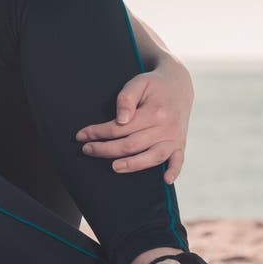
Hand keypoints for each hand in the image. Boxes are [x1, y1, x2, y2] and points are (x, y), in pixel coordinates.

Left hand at [75, 57, 193, 184]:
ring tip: (114, 167)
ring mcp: (174, 137)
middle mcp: (165, 127)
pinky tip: (165, 180)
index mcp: (154, 112)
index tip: (82, 135)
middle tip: (87, 150)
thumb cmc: (153, 84)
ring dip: (133, 165)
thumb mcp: (138, 82)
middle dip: (106, 149)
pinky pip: (179, 161)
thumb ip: (126, 98)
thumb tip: (121, 120)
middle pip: (132, 144)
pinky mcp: (180, 144)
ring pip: (153, 157)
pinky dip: (174, 171)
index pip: (121, 128)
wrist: (179, 84)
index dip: (99, 132)